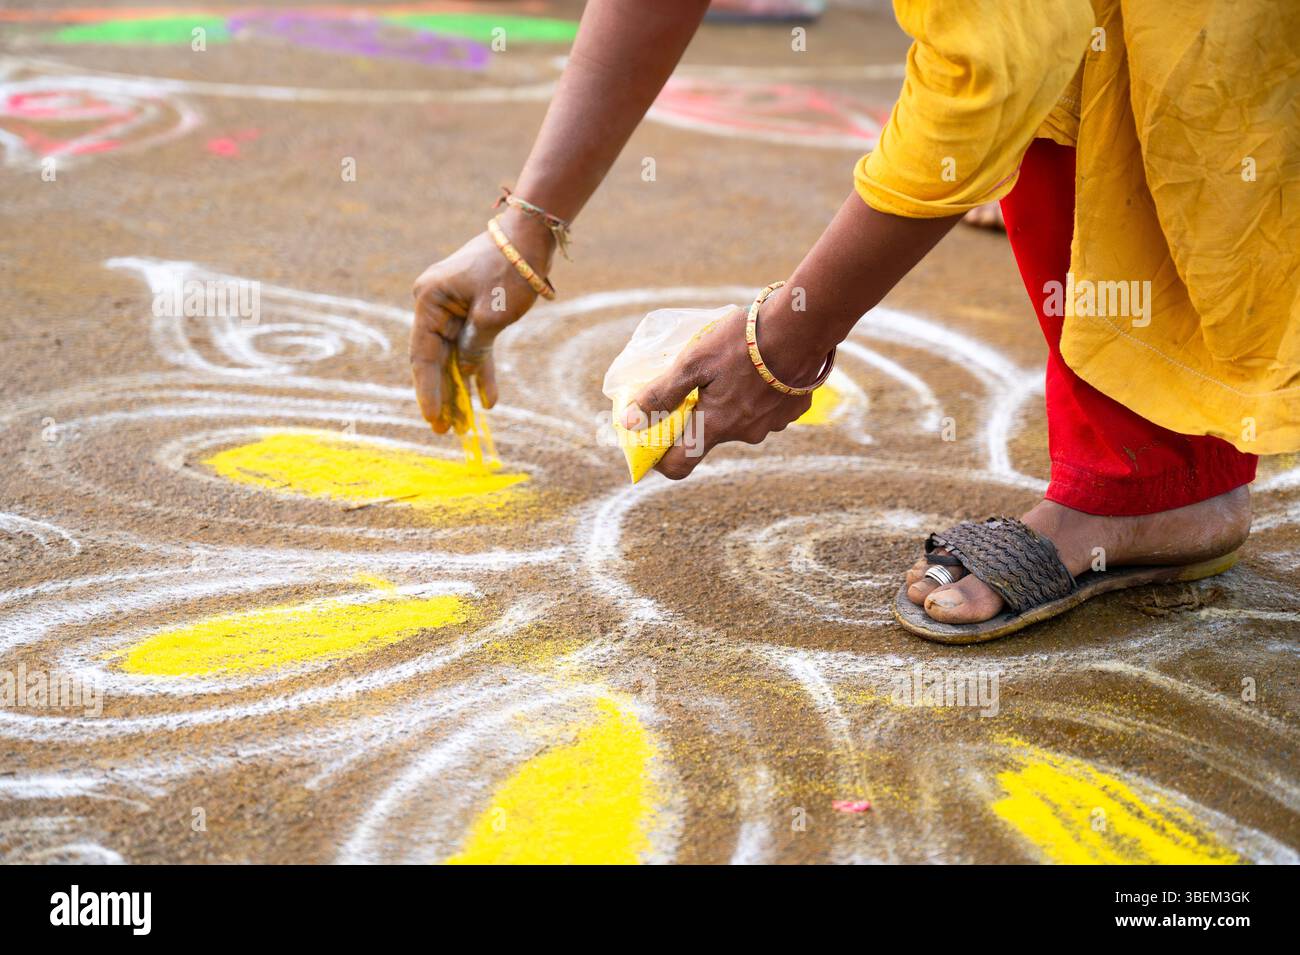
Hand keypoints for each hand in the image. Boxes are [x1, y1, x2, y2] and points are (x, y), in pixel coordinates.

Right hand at [410, 209, 554, 432]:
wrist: (529, 237)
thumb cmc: (510, 270)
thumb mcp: (492, 315)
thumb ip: (473, 348)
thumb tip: (461, 375)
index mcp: (429, 302)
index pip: (423, 356)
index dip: (428, 391)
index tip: (434, 420)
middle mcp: (435, 306)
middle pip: (436, 360)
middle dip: (444, 396)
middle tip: (448, 431)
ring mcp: (453, 309)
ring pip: (454, 357)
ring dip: (461, 389)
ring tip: (465, 425)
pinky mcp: (473, 312)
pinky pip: (473, 347)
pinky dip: (480, 370)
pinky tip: (488, 399)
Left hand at [622, 302, 826, 479]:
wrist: (804, 325)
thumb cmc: (745, 341)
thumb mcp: (694, 360)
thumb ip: (662, 393)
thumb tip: (630, 421)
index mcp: (716, 425)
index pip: (680, 465)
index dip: (660, 460)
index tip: (651, 443)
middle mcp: (745, 433)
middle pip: (710, 435)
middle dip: (698, 415)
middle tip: (695, 383)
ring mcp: (773, 424)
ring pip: (740, 419)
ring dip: (730, 401)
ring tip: (732, 367)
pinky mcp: (794, 409)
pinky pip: (767, 409)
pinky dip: (758, 394)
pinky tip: (760, 367)